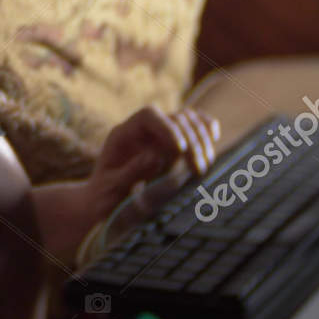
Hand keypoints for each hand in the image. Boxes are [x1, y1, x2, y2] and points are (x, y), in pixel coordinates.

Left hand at [89, 107, 219, 206]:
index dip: (168, 127)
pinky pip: (193, 125)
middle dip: (191, 141)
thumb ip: (131, 172)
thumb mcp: (111, 189)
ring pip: (187, 120)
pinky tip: (214, 137)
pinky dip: (206, 128)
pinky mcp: (172, 143)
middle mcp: (142, 130)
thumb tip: (156, 155)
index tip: (180, 149)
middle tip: (198, 169)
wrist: (105, 203)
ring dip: (202, 140)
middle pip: (174, 118)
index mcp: (123, 135)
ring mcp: (158, 134)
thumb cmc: (104, 197)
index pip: (148, 115)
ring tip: (204, 166)